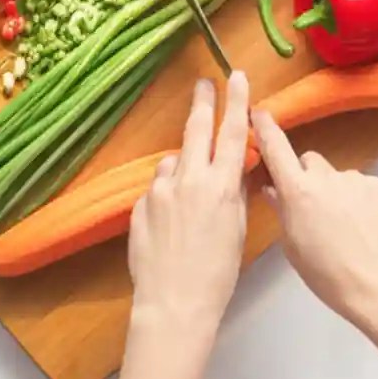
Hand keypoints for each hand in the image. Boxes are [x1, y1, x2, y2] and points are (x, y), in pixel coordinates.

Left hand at [115, 72, 249, 378]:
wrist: (174, 300)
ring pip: (174, 163)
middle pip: (196, 130)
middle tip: (204, 83)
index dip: (236, 103)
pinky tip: (172, 226)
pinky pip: (157, 190)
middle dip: (202, 103)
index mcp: (221, 186)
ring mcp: (160, 190)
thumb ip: (235, 193)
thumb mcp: (238, 229)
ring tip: (191, 208)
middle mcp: (189, 180)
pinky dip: (166, 197)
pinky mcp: (140, 204)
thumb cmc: (217, 272)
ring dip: (183, 170)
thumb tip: (234, 169)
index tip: (237, 77)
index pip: (232, 133)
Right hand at [254, 111, 377, 378]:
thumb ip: (281, 210)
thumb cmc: (326, 273)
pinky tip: (358, 223)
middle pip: (307, 161)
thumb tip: (273, 190)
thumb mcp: (291, 243)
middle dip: (304, 176)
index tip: (258, 111)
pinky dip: (354, 197)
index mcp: (297, 192)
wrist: (377, 289)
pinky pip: (358, 183)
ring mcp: (354, 181)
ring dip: (331, 189)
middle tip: (307, 206)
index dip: (265, 128)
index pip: (276, 149)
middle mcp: (325, 179)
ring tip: (338, 222)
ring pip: (333, 174)